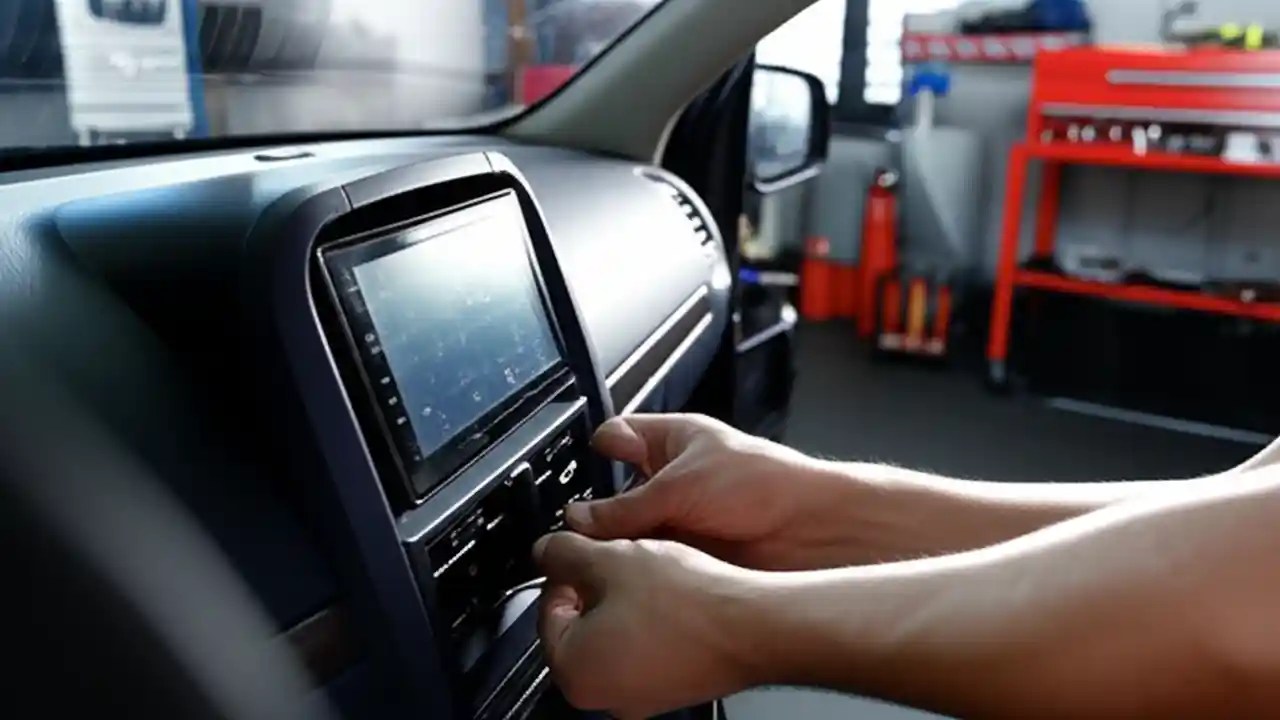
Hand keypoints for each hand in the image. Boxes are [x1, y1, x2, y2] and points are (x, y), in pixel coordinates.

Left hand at [533, 532, 759, 717]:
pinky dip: (654, 619)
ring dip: (628, 599)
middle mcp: (603, 695)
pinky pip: (647, 646)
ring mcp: (641, 696)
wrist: (754, 626)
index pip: (547, 609)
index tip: (586, 550)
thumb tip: (546, 550)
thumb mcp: (611, 558)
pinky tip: (676, 596)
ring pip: (616, 633)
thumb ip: (564, 553)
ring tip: (654, 574)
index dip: (567, 569)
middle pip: (581, 624)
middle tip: (623, 558)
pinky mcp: (672, 688)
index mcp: (574, 671)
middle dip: (599, 584)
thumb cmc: (688, 603)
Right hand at [567, 414, 852, 569]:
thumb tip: (579, 519)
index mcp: (670, 441)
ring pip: (627, 534)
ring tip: (593, 560)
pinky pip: (648, 564)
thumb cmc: (763, 484)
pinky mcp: (688, 557)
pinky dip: (634, 571)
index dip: (592, 453)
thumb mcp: (679, 485)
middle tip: (571, 533)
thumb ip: (624, 506)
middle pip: (614, 494)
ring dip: (613, 547)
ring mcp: (680, 520)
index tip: (564, 476)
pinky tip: (623, 578)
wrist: (811, 533)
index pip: (618, 437)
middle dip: (594, 513)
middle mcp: (672, 480)